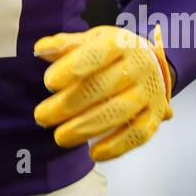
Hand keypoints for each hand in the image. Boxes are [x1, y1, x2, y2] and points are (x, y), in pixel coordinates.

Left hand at [33, 25, 172, 161]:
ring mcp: (150, 92)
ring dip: (86, 128)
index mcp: (120, 42)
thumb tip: (40, 49)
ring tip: (59, 138)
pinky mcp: (155, 115)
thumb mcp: (91, 40)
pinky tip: (93, 154)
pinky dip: (117, 147)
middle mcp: (139, 65)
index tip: (49, 83)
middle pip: (102, 87)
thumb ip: (65, 45)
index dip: (72, 68)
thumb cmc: (112, 52)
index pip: (96, 54)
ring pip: (118, 112)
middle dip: (69, 104)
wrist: (151, 63)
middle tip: (41, 117)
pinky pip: (139, 134)